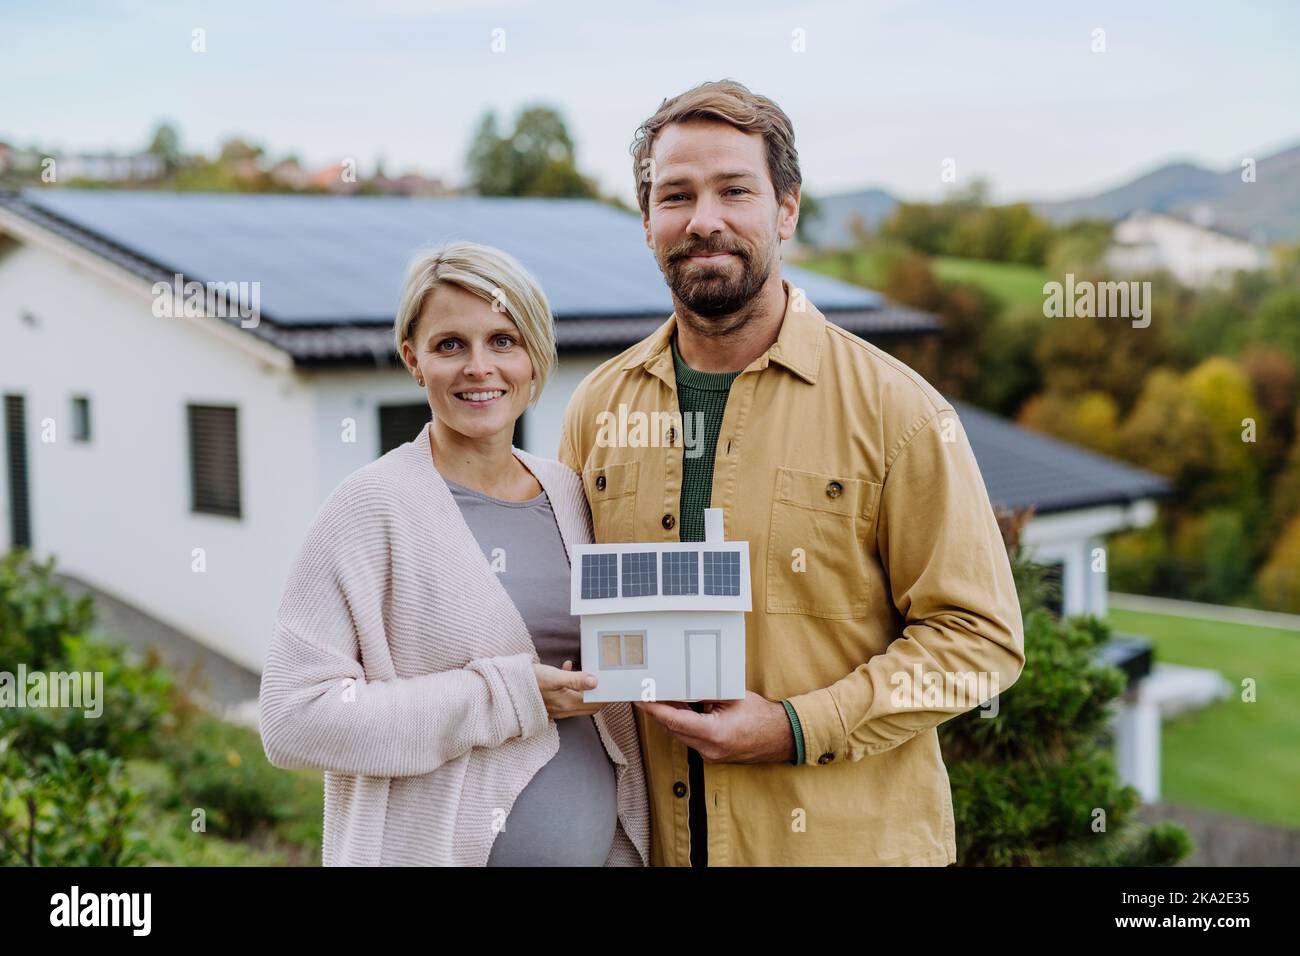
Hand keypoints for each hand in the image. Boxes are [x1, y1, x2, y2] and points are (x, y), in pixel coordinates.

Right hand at [533, 660, 605, 719]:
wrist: (508, 686)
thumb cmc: (530, 680)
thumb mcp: (554, 677)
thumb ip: (576, 679)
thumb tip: (596, 682)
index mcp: (568, 703)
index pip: (595, 704)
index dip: (605, 696)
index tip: (611, 684)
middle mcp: (564, 709)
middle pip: (589, 705)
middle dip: (597, 693)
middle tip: (602, 677)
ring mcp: (556, 709)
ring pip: (579, 700)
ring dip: (584, 688)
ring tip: (586, 672)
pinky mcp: (550, 704)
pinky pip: (567, 696)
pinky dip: (571, 685)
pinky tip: (567, 668)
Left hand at [635, 691, 794, 763]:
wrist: (781, 738)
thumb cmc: (761, 716)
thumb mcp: (732, 697)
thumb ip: (706, 693)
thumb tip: (683, 686)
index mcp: (714, 733)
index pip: (675, 721)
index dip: (655, 709)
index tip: (641, 699)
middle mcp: (709, 749)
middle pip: (673, 729)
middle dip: (659, 711)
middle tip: (648, 693)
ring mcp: (710, 755)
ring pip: (680, 735)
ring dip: (670, 718)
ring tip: (662, 698)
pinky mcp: (712, 755)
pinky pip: (690, 739)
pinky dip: (682, 725)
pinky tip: (681, 710)